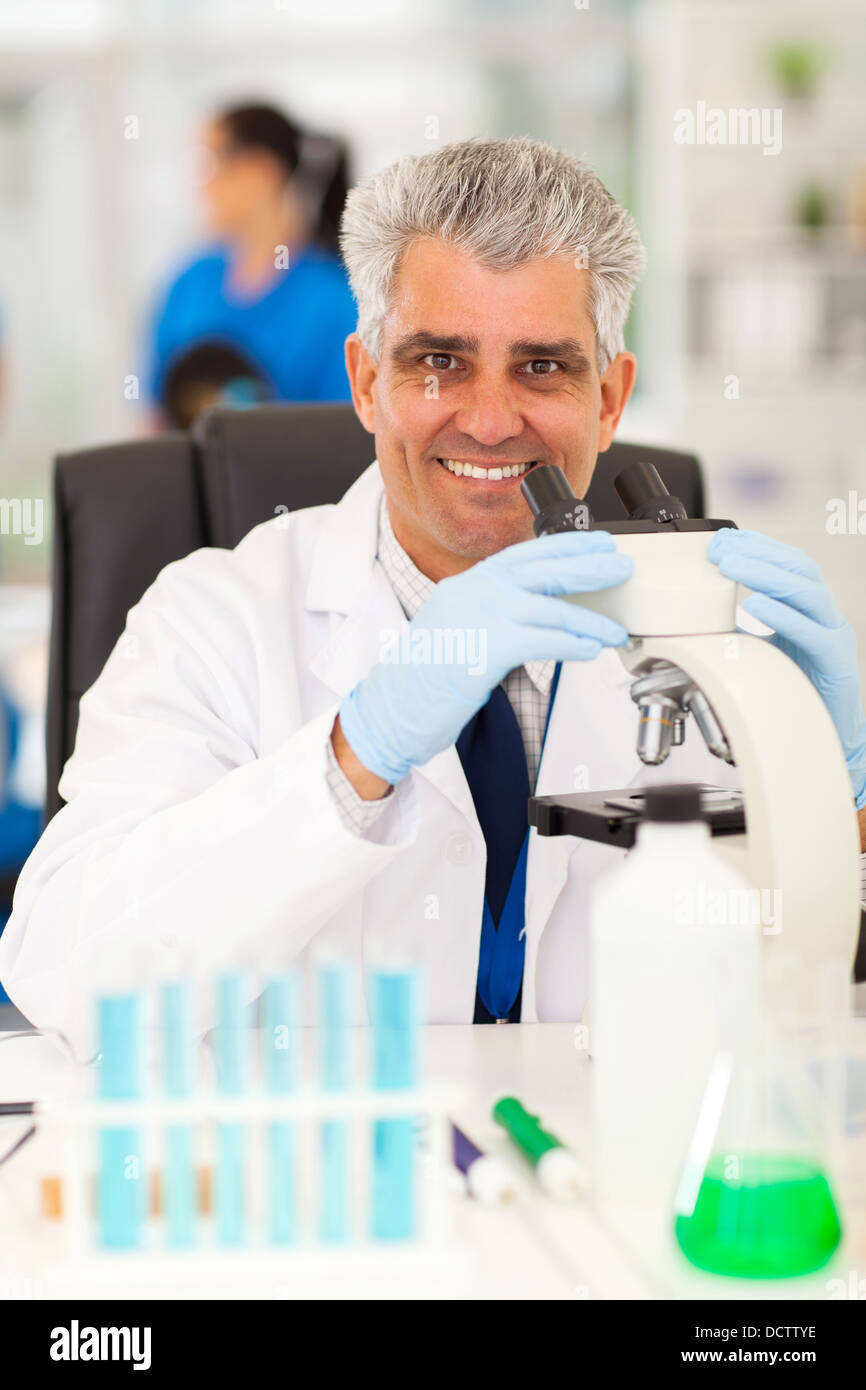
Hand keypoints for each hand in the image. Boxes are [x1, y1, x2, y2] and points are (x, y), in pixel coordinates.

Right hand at [338, 531, 632, 784]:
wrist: (388, 709)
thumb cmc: (423, 678)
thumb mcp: (458, 628)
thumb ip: (493, 614)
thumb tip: (541, 615)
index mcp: (468, 584)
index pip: (526, 554)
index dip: (566, 547)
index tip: (597, 545)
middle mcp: (474, 591)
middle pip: (543, 569)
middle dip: (588, 566)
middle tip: (620, 566)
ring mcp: (478, 617)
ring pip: (550, 608)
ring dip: (590, 619)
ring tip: (615, 630)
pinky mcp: (485, 649)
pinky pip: (541, 641)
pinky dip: (572, 643)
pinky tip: (590, 649)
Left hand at [708, 528, 865, 808]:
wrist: (823, 735)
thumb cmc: (791, 692)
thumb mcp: (756, 653)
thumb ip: (734, 634)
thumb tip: (687, 622)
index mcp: (808, 609)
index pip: (787, 564)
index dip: (758, 547)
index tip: (723, 539)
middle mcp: (824, 616)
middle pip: (798, 569)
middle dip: (758, 553)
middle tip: (721, 549)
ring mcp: (834, 635)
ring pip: (806, 592)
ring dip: (767, 575)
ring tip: (733, 567)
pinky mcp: (836, 661)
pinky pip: (813, 632)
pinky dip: (785, 616)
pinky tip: (758, 606)